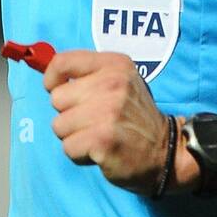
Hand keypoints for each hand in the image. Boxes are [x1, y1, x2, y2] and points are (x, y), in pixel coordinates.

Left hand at [45, 50, 187, 194]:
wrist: (165, 150)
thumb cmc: (134, 115)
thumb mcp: (121, 80)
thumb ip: (90, 74)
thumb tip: (50, 77)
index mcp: (114, 64)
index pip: (62, 62)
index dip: (52, 79)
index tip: (58, 90)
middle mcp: (112, 83)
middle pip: (57, 98)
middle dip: (69, 114)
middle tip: (93, 121)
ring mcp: (108, 112)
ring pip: (59, 125)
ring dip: (74, 136)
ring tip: (98, 135)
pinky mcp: (103, 140)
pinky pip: (68, 147)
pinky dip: (79, 154)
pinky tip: (100, 150)